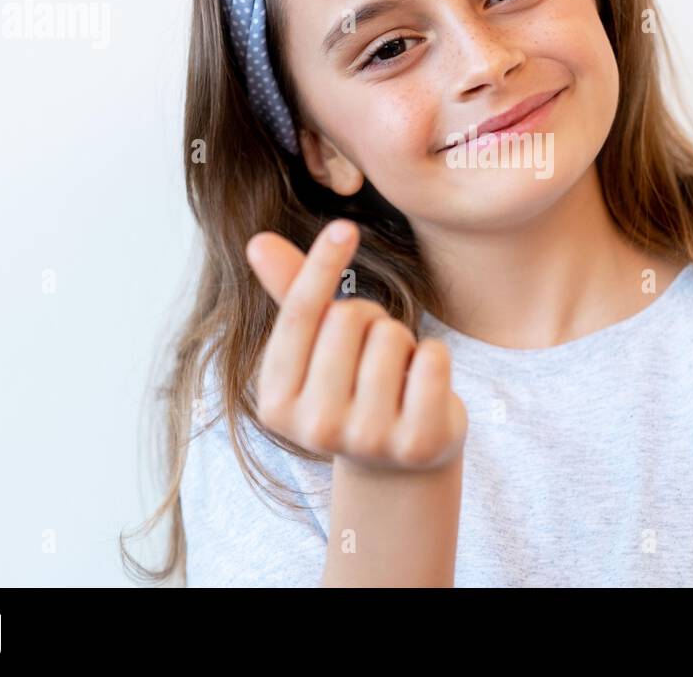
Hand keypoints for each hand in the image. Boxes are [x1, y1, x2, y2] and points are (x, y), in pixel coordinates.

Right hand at [246, 220, 467, 472]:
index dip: (321, 264)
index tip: (344, 227)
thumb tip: (258, 240)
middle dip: (369, 319)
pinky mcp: (418, 443)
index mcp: (276, 401)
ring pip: (392, 336)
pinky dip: (435, 356)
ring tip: (395, 375)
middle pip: (349, 318)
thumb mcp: (317, 349)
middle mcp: (316, 427)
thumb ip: (291, 295)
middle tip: (372, 354)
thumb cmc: (352, 390)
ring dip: (402, 341)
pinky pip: (432, 359)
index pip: (299, 316)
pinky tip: (424, 386)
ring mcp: (368, 440)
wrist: (398, 466)